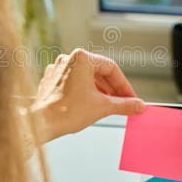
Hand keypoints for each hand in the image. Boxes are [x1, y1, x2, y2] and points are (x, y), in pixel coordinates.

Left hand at [31, 49, 145, 141]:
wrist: (43, 123)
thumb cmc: (66, 112)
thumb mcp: (103, 107)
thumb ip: (124, 104)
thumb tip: (138, 105)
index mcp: (82, 58)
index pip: (112, 68)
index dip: (124, 85)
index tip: (131, 97)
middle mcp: (68, 59)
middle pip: (99, 72)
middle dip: (112, 89)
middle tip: (123, 103)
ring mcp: (58, 69)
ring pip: (86, 77)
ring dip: (100, 91)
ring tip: (108, 105)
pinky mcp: (51, 80)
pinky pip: (73, 83)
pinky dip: (84, 92)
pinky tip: (90, 104)